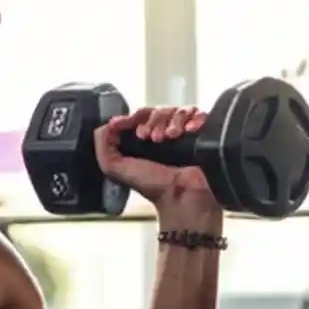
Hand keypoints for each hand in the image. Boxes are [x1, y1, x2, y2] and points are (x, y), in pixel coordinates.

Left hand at [93, 106, 221, 219]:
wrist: (183, 198)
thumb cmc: (153, 187)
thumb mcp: (116, 169)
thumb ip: (103, 146)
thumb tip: (108, 123)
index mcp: (144, 140)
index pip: (140, 115)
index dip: (136, 117)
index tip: (137, 130)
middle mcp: (164, 135)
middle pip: (159, 110)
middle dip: (155, 120)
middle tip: (154, 138)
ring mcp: (186, 134)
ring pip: (179, 110)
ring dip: (173, 120)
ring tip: (171, 137)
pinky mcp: (204, 134)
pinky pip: (199, 114)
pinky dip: (194, 119)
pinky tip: (189, 131)